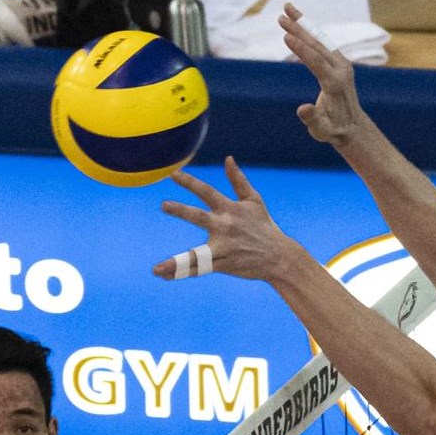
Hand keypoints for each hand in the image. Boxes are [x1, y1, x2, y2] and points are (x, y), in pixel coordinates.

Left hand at [153, 159, 307, 283]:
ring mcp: (224, 248)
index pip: (207, 192)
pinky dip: (183, 273)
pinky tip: (166, 276)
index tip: (173, 174)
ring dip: (176, 263)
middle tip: (164, 205)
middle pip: (199, 217)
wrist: (279, 257)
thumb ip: (238, 180)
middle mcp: (225, 226)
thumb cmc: (264, 227)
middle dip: (181, 210)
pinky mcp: (224, 265)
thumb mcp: (254, 201)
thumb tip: (228, 158)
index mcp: (230, 209)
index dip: (190, 182)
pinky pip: (200, 269)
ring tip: (157, 269)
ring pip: (196, 255)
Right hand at [279, 5, 373, 147]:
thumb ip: (312, 119)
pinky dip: (309, 31)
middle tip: (281, 16)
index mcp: (335, 83)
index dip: (301, 48)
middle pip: (317, 45)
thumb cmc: (333, 130)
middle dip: (299, 29)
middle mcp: (341, 69)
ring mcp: (341, 63)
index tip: (286, 35)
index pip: (316, 61)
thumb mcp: (321, 131)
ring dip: (303, 24)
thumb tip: (302, 109)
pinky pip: (322, 42)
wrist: (352, 127)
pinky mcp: (338, 61)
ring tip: (287, 10)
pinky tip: (298, 21)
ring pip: (319, 40)